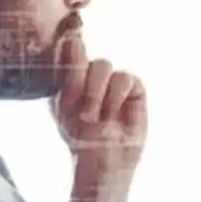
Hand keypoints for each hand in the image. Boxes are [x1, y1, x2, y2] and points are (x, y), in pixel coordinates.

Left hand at [50, 36, 146, 201]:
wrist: (102, 162)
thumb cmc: (79, 136)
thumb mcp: (66, 105)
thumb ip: (69, 73)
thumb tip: (75, 39)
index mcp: (71, 76)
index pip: (72, 48)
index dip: (72, 44)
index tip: (71, 45)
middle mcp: (93, 75)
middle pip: (89, 59)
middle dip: (86, 86)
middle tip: (85, 112)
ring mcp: (114, 82)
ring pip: (105, 67)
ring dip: (98, 93)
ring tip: (99, 117)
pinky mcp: (134, 90)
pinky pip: (126, 78)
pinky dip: (116, 96)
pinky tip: (114, 113)